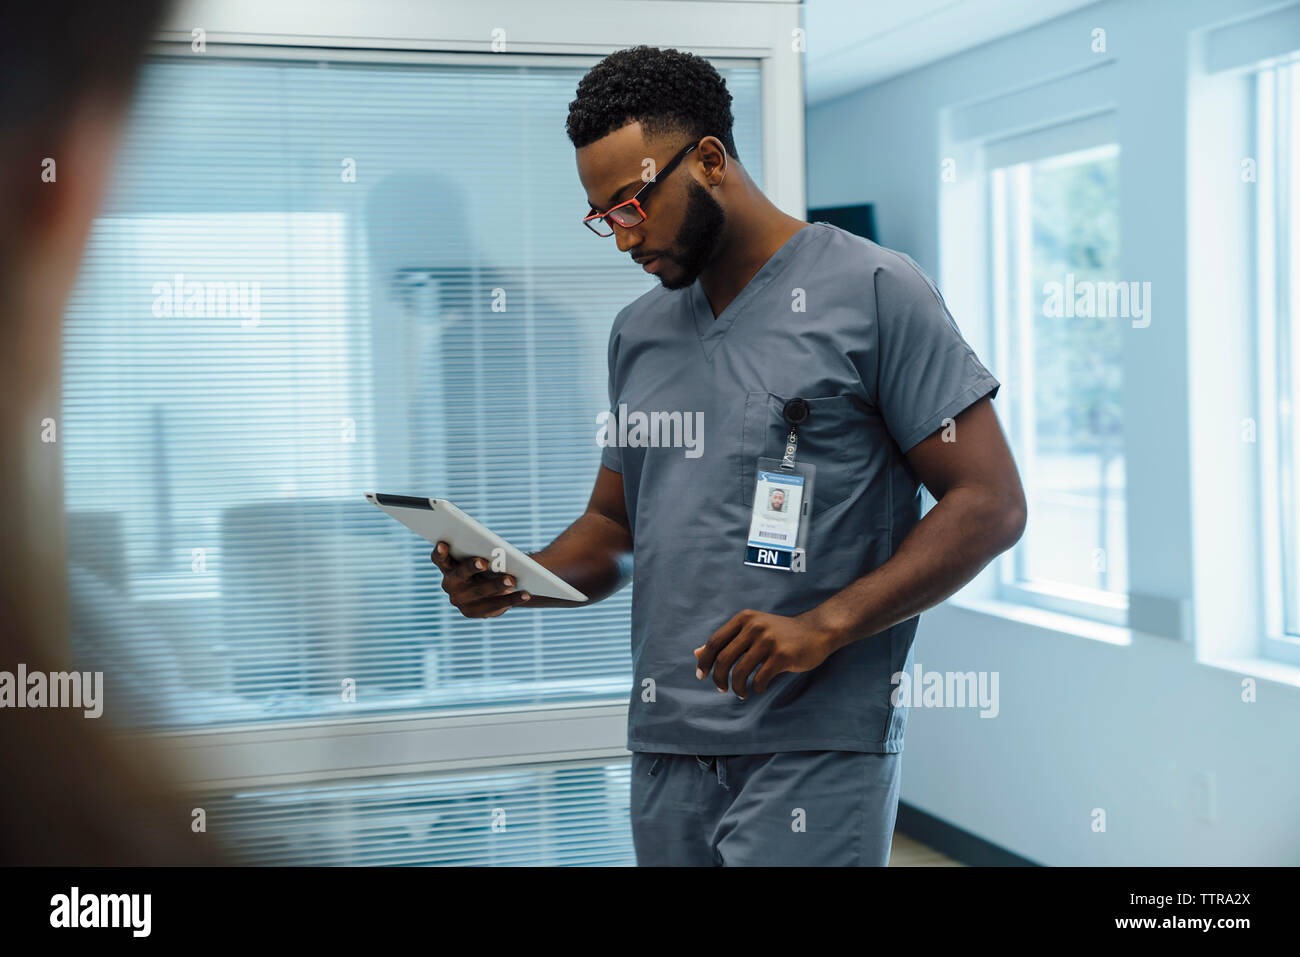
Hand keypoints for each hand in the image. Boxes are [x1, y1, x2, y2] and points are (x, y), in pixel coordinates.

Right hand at [430, 541, 530, 617]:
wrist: (493, 589)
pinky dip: (512, 599)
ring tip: (512, 580)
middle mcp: (450, 584)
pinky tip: (525, 594)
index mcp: (448, 567)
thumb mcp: (483, 557)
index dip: (440, 553)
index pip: (439, 559)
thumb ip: (484, 553)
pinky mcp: (474, 612)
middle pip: (460, 574)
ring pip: (480, 592)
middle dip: (471, 567)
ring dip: (496, 585)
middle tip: (483, 562)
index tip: (443, 544)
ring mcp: (460, 601)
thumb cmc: (488, 565)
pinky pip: (495, 605)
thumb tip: (499, 553)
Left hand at [694, 609, 834, 698]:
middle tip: (721, 688)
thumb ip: (726, 641)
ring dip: (736, 687)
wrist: (816, 631)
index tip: (701, 676)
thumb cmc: (780, 633)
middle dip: (718, 678)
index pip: (715, 642)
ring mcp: (768, 640)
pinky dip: (756, 688)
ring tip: (740, 693)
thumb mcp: (751, 630)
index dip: (704, 661)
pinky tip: (759, 688)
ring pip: (740, 672)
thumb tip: (696, 653)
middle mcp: (754, 627)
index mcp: (744, 619)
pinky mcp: (782, 655)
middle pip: (723, 658)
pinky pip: (760, 679)